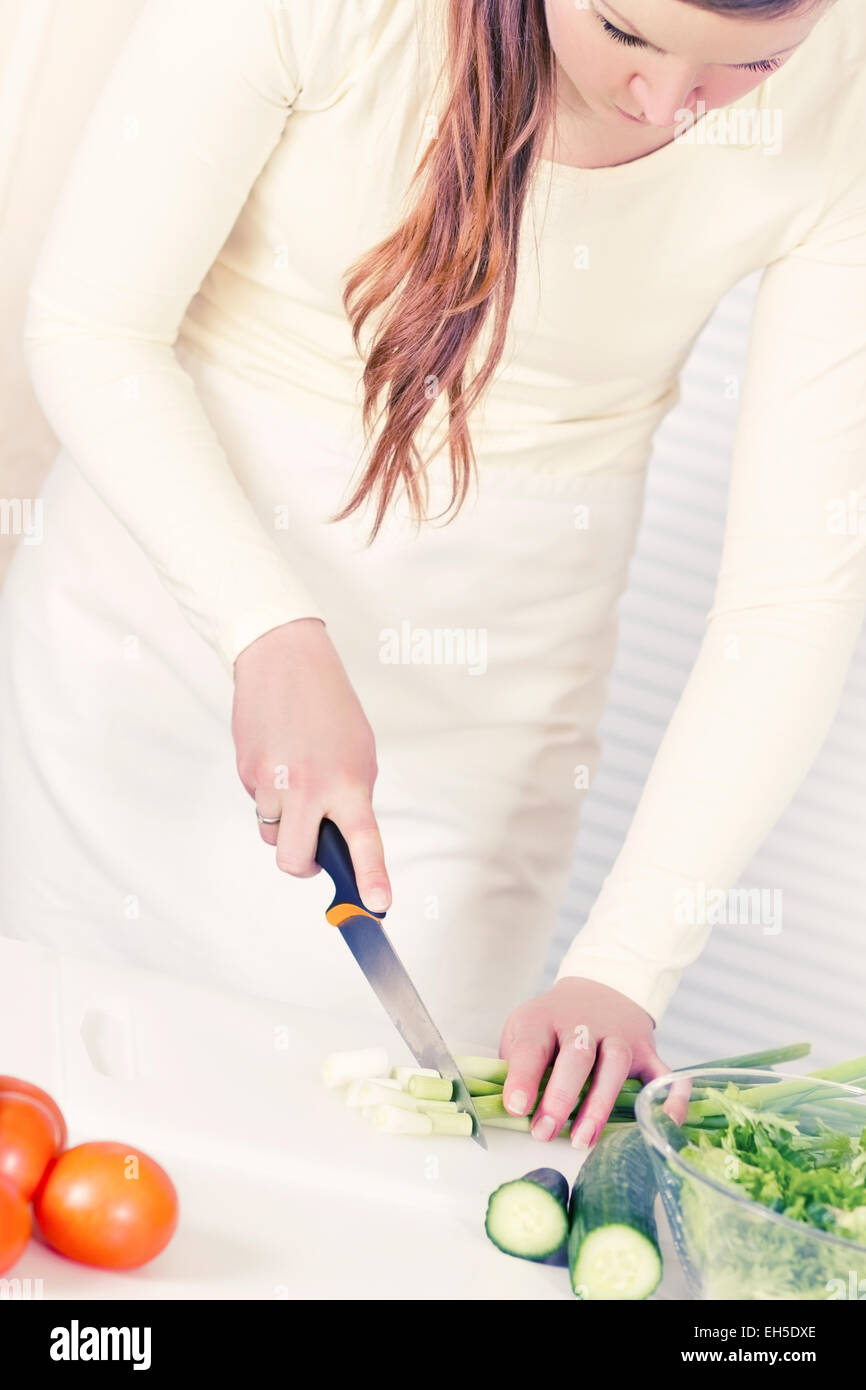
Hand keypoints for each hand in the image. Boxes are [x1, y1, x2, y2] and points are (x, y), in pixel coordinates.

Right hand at [231, 618, 390, 911]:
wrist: (285, 662)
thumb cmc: (330, 709)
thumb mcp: (359, 754)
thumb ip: (352, 800)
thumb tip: (341, 842)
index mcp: (349, 781)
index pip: (363, 839)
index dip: (371, 877)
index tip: (376, 907)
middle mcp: (310, 787)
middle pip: (295, 860)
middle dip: (301, 866)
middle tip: (312, 854)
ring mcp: (273, 781)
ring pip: (272, 833)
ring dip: (284, 821)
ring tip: (295, 777)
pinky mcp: (246, 771)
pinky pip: (259, 804)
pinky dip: (268, 793)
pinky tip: (278, 757)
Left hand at [499, 977, 685, 1148]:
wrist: (599, 989)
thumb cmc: (553, 1024)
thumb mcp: (524, 1029)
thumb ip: (515, 1064)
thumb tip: (509, 1108)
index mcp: (545, 1019)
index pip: (532, 1046)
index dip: (523, 1077)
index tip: (516, 1107)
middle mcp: (584, 1025)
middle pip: (577, 1055)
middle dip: (561, 1096)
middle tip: (545, 1132)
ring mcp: (620, 1037)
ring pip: (616, 1064)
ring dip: (600, 1103)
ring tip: (582, 1139)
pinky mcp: (647, 1051)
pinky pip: (665, 1074)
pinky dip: (670, 1098)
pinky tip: (664, 1123)